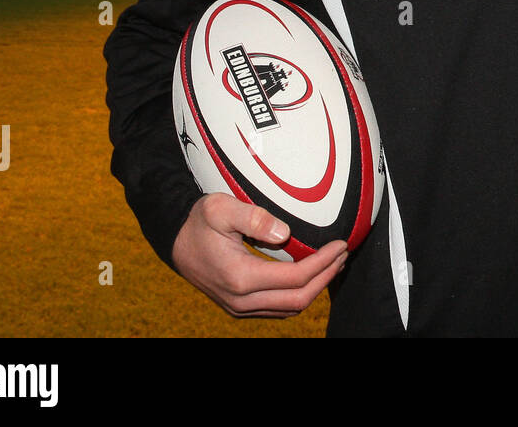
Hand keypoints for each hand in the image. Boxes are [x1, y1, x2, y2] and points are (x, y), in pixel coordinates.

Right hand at [172, 193, 347, 317]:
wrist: (175, 241)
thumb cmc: (199, 221)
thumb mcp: (219, 208)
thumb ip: (252, 217)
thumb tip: (284, 233)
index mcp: (240, 277)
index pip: (295, 278)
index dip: (323, 263)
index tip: (340, 244)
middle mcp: (240, 299)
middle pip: (298, 299)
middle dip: (326, 277)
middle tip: (343, 254)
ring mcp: (239, 307)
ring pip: (289, 308)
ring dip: (316, 288)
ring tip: (334, 263)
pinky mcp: (239, 307)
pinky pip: (278, 309)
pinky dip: (300, 294)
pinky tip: (311, 275)